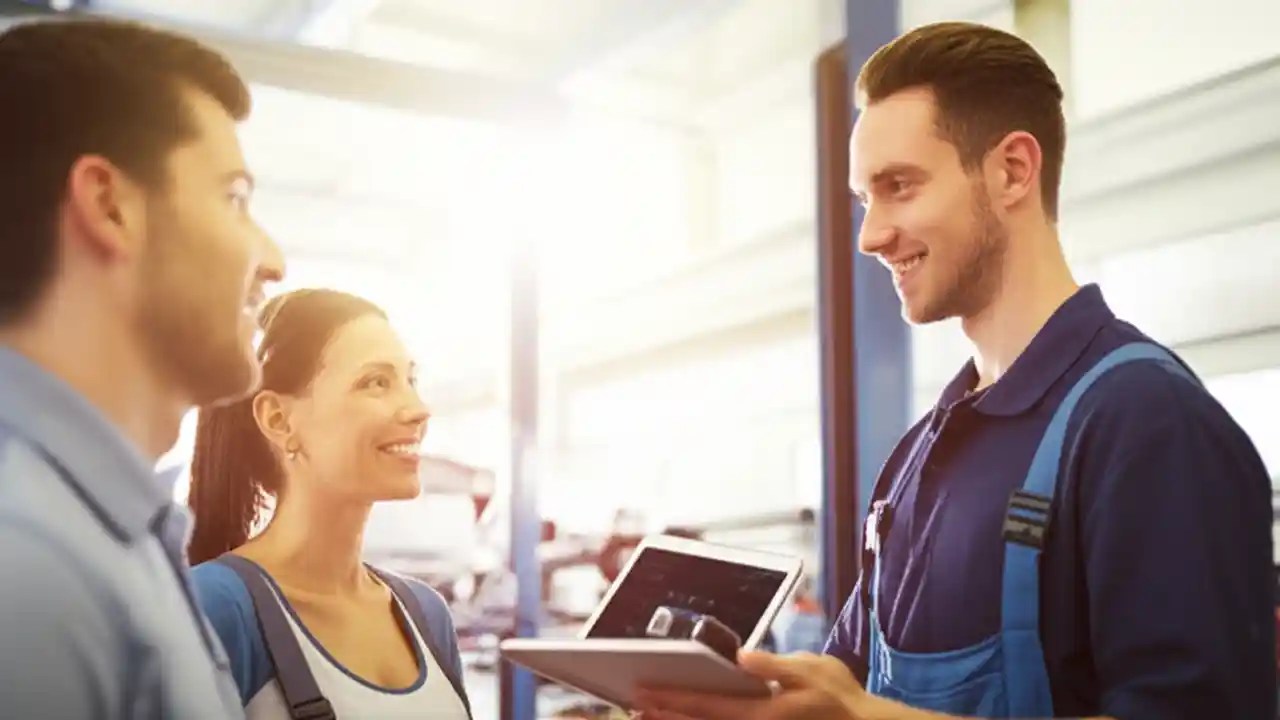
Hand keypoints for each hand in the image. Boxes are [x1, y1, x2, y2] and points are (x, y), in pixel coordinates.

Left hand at [634, 650, 901, 719]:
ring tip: (646, 711)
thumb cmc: (837, 695)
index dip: (673, 700)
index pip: (707, 706)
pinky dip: (697, 719)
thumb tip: (742, 657)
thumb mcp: (812, 671)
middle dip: (664, 714)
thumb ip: (775, 665)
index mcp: (763, 711)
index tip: (645, 694)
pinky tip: (679, 714)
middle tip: (632, 703)